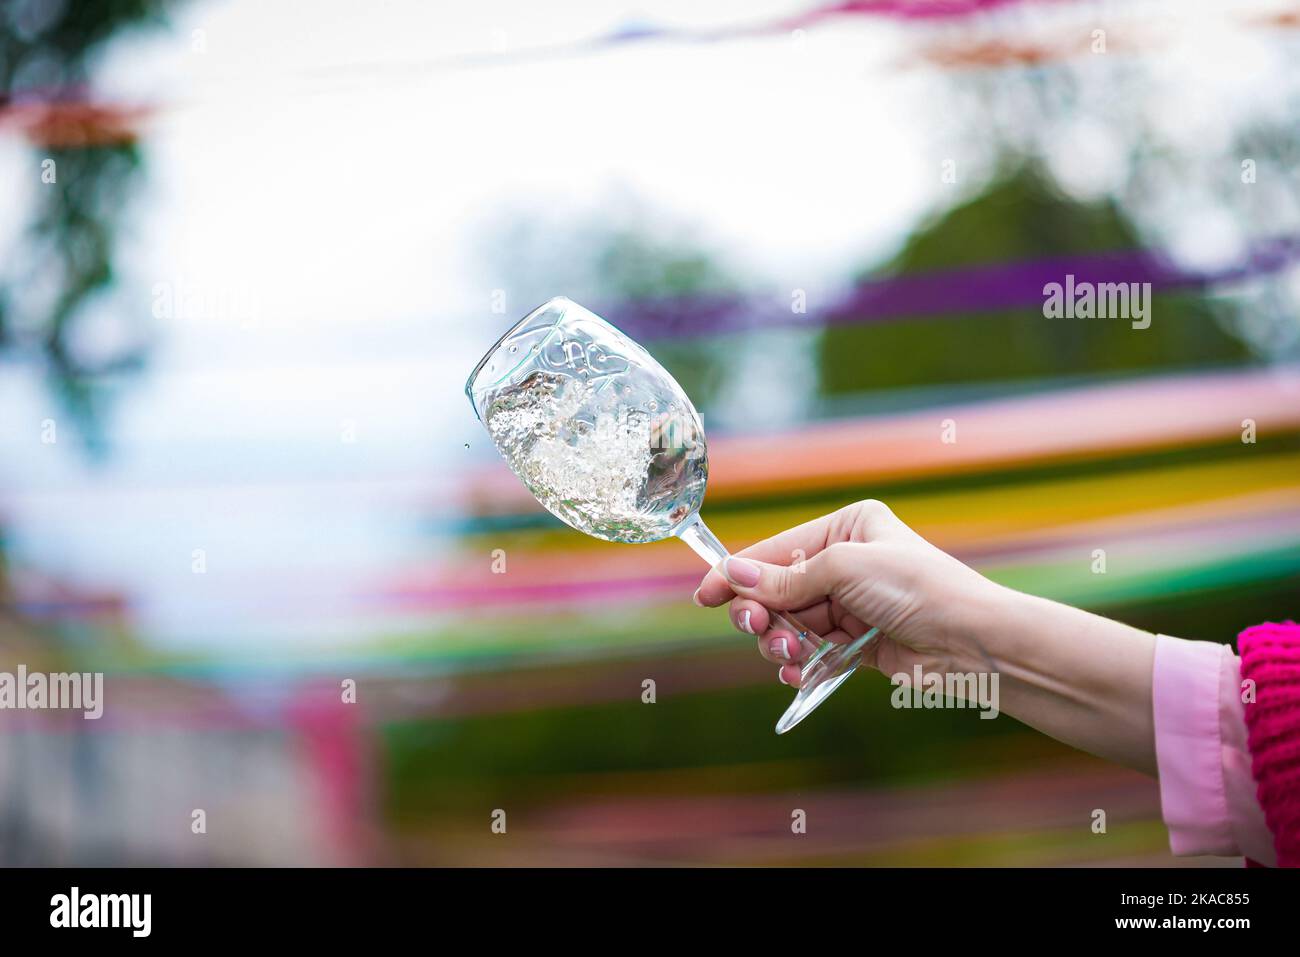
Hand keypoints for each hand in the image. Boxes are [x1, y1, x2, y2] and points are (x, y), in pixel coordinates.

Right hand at [693, 499, 1001, 686]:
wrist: (973, 642)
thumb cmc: (919, 589)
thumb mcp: (845, 570)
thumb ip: (786, 578)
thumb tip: (732, 574)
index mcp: (847, 528)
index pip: (777, 551)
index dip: (737, 573)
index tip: (704, 597)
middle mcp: (846, 563)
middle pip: (777, 591)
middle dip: (762, 613)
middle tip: (758, 629)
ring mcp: (851, 605)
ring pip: (790, 625)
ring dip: (781, 642)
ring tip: (790, 655)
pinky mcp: (858, 644)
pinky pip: (811, 653)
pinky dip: (799, 665)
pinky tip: (799, 673)